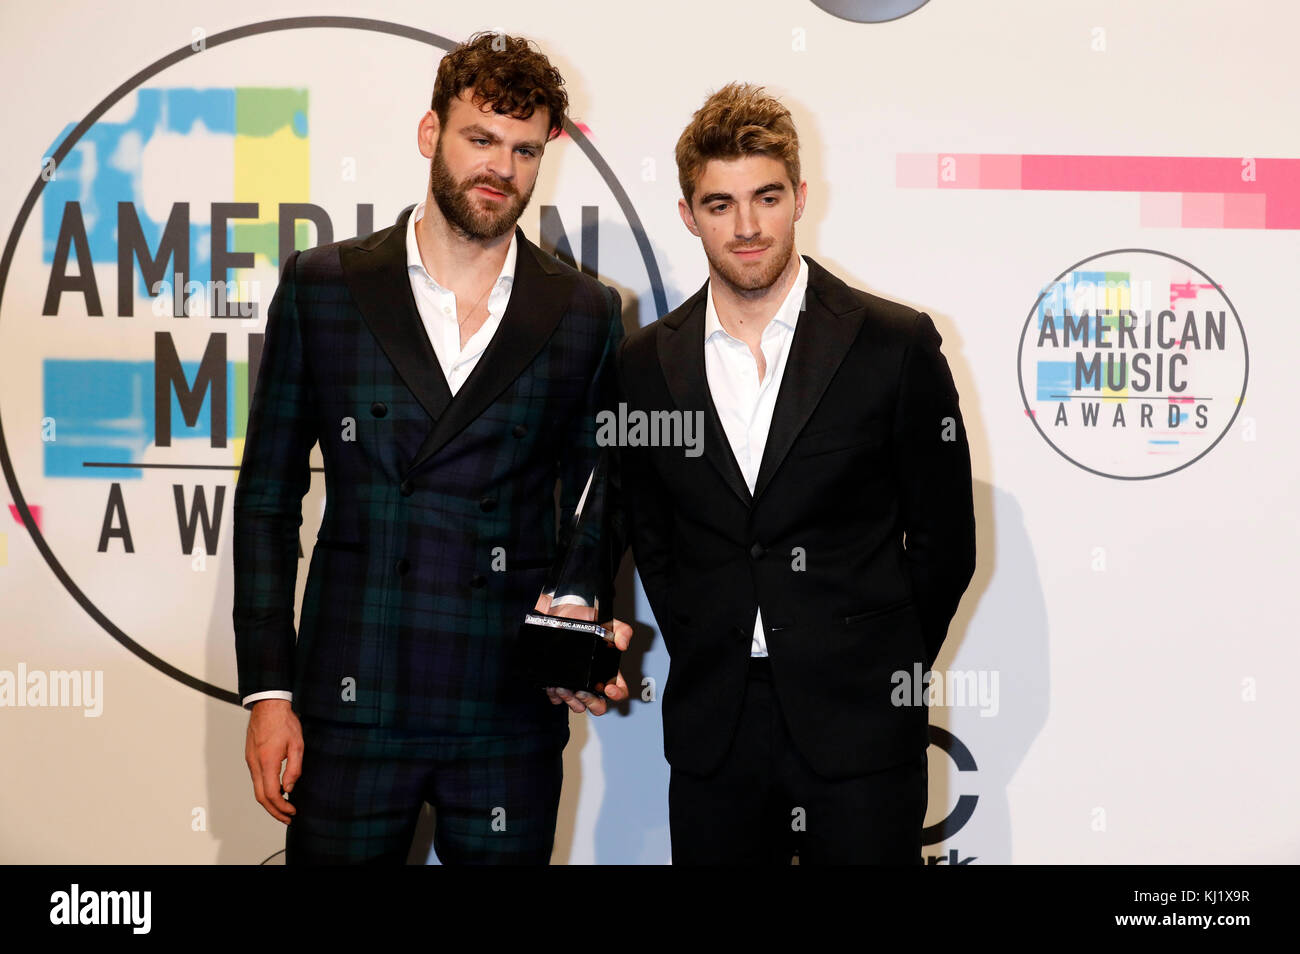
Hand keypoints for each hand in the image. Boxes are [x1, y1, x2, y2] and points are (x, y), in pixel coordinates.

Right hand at [244, 699, 302, 823]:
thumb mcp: (297, 745)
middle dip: (274, 811)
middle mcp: (255, 764)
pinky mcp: (251, 758)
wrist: (268, 705)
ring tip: (284, 808)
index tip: (292, 812)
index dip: (281, 807)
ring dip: (270, 802)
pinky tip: (278, 790)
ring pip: (257, 789)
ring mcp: (251, 761)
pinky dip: (266, 790)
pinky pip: (257, 779)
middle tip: (287, 818)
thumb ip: (294, 768)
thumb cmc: (284, 722)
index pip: (271, 794)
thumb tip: (289, 788)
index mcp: (267, 762)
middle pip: (260, 797)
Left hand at [536, 595, 631, 715]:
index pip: (617, 690)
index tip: (609, 689)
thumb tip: (623, 644)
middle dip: (590, 702)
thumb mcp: (605, 621)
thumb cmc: (582, 619)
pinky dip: (555, 695)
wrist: (557, 613)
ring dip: (570, 700)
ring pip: (577, 705)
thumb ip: (621, 630)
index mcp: (605, 670)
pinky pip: (557, 699)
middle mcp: (590, 680)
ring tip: (563, 686)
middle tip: (582, 691)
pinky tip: (553, 684)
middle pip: (597, 705)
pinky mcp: (557, 683)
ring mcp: (574, 683)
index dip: (617, 694)